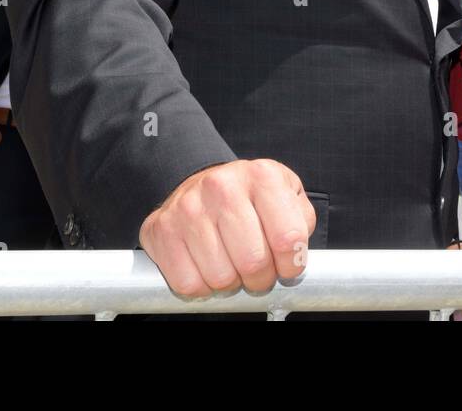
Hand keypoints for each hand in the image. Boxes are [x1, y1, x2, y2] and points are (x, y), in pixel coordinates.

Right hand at [138, 159, 316, 299]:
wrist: (202, 184)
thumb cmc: (250, 197)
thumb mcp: (287, 197)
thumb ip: (301, 222)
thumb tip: (295, 256)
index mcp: (261, 175)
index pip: (288, 239)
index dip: (292, 265)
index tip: (286, 267)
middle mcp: (222, 186)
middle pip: (253, 262)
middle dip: (262, 279)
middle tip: (259, 272)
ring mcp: (188, 207)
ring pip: (221, 278)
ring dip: (232, 283)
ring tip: (233, 264)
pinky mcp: (160, 229)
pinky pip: (188, 284)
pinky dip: (202, 287)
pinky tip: (207, 266)